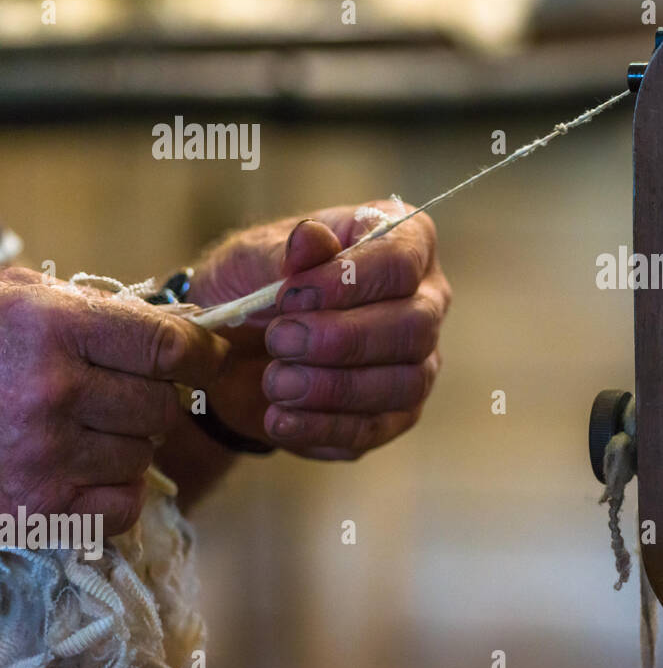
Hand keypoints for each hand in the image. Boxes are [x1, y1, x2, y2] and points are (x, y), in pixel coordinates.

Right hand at [0, 268, 229, 533]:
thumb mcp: (24, 297)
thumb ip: (102, 307)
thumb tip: (185, 327)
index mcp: (53, 328)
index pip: (169, 346)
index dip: (201, 353)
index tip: (205, 357)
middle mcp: (51, 392)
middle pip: (162, 406)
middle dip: (154, 398)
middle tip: (119, 393)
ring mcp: (41, 456)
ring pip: (144, 455)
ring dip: (129, 444)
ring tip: (84, 429)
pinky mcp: (31, 511)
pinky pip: (122, 507)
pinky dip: (115, 492)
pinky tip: (84, 470)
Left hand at [188, 200, 450, 459]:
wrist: (231, 347)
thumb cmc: (254, 284)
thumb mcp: (253, 257)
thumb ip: (285, 250)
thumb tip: (311, 239)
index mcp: (403, 243)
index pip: (401, 261)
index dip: (350, 281)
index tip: (291, 296)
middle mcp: (425, 300)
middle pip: (415, 325)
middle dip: (343, 339)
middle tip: (280, 341)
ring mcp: (419, 360)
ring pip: (406, 383)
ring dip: (335, 387)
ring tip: (275, 383)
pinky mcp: (398, 412)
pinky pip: (378, 428)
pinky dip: (326, 427)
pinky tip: (281, 419)